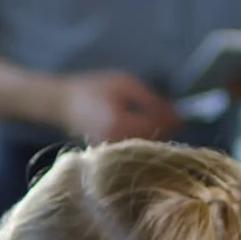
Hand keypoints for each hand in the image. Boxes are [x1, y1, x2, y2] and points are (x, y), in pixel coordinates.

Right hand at [53, 70, 176, 142]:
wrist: (59, 103)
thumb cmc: (91, 88)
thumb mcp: (123, 84)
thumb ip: (150, 99)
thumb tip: (174, 114)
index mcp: (120, 124)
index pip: (157, 127)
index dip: (172, 121)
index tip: (181, 115)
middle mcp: (116, 142)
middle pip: (153, 141)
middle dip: (164, 129)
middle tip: (173, 117)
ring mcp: (110, 151)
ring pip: (144, 147)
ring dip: (154, 135)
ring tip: (158, 120)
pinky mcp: (107, 154)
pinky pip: (133, 149)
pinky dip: (142, 139)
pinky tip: (142, 127)